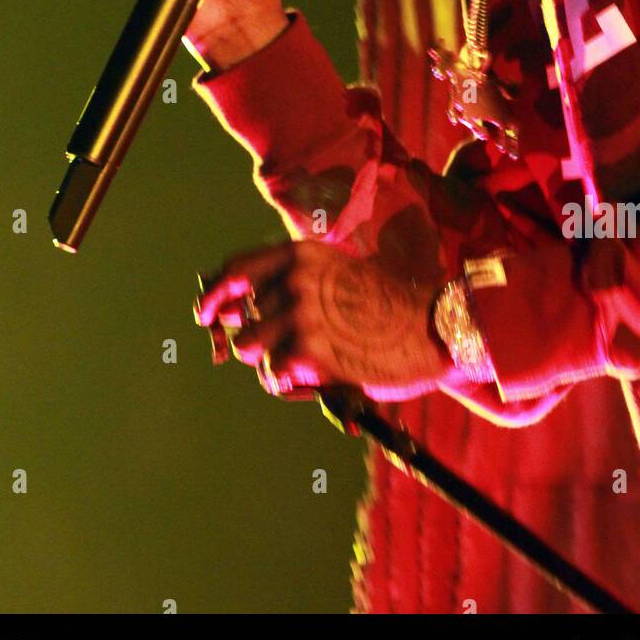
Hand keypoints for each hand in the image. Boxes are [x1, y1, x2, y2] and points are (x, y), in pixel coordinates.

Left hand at [194, 240, 450, 400]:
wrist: (435, 327)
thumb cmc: (388, 307)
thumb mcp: (338, 276)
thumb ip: (296, 285)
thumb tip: (239, 309)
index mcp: (301, 255)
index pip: (236, 268)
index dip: (215, 295)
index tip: (205, 316)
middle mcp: (295, 279)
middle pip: (241, 319)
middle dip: (261, 341)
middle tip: (296, 352)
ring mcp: (300, 314)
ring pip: (250, 348)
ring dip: (273, 363)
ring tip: (307, 366)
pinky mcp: (308, 352)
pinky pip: (273, 375)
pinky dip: (290, 384)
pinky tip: (319, 380)